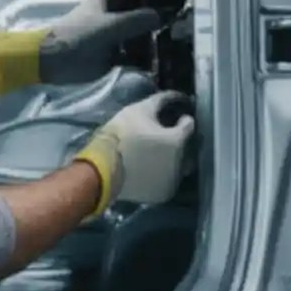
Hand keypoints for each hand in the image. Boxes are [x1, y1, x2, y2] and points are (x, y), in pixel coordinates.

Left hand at [0, 0, 160, 94]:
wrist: (54, 62)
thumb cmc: (78, 36)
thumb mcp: (110, 25)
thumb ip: (137, 20)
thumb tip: (160, 16)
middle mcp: (114, 13)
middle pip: (140, 12)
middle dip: (157, 17)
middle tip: (180, 23)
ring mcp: (114, 33)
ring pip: (139, 33)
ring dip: (153, 38)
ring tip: (176, 42)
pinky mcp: (113, 53)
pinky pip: (134, 52)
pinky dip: (144, 56)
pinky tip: (161, 59)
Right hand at [73, 91, 194, 217]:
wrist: (100, 169)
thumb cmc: (121, 135)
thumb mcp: (140, 110)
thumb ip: (162, 100)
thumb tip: (176, 95)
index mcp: (177, 141)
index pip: (189, 126)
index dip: (182, 120)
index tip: (175, 118)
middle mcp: (181, 163)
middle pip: (187, 147)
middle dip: (179, 141)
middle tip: (164, 137)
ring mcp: (172, 181)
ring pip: (180, 166)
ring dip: (173, 159)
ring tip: (156, 153)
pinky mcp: (163, 195)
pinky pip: (168, 180)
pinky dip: (163, 174)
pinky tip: (150, 167)